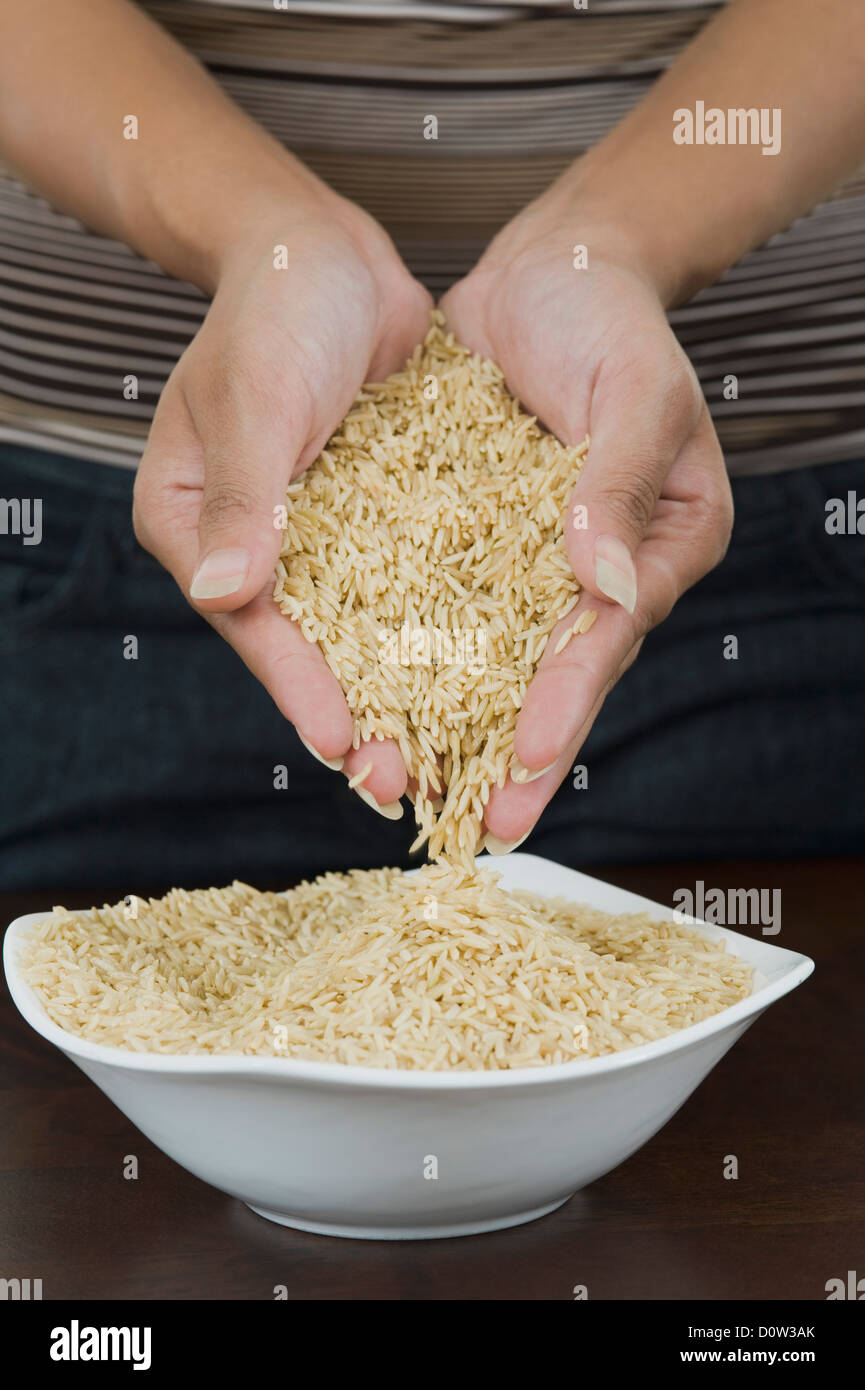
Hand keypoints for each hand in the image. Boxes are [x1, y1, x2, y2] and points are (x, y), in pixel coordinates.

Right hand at [134, 190, 430, 808]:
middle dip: (351, 710)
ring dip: (398, 687)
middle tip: (396, 783)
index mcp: (192, 522)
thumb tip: (228, 592)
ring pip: (357, 627)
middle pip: (301, 642)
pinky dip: (433, 628)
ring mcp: (311, 534)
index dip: (294, 681)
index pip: (246, 617)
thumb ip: (246, 497)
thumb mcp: (256, 400)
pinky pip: (401, 585)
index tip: (339, 740)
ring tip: (442, 756)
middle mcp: (250, 542)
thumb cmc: (276, 309)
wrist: (331, 252)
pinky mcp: (371, 519)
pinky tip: (478, 676)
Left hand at [440, 204, 732, 847]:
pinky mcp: (473, 540)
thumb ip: (619, 482)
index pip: (612, 636)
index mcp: (662, 546)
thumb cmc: (611, 319)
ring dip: (458, 720)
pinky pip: (442, 604)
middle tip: (485, 827)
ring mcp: (532, 560)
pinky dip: (413, 652)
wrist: (547, 271)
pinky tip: (375, 699)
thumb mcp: (636, 389)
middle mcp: (599, 569)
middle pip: (554, 670)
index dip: (571, 699)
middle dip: (517, 748)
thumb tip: (604, 586)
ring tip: (417, 788)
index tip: (529, 758)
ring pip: (494, 653)